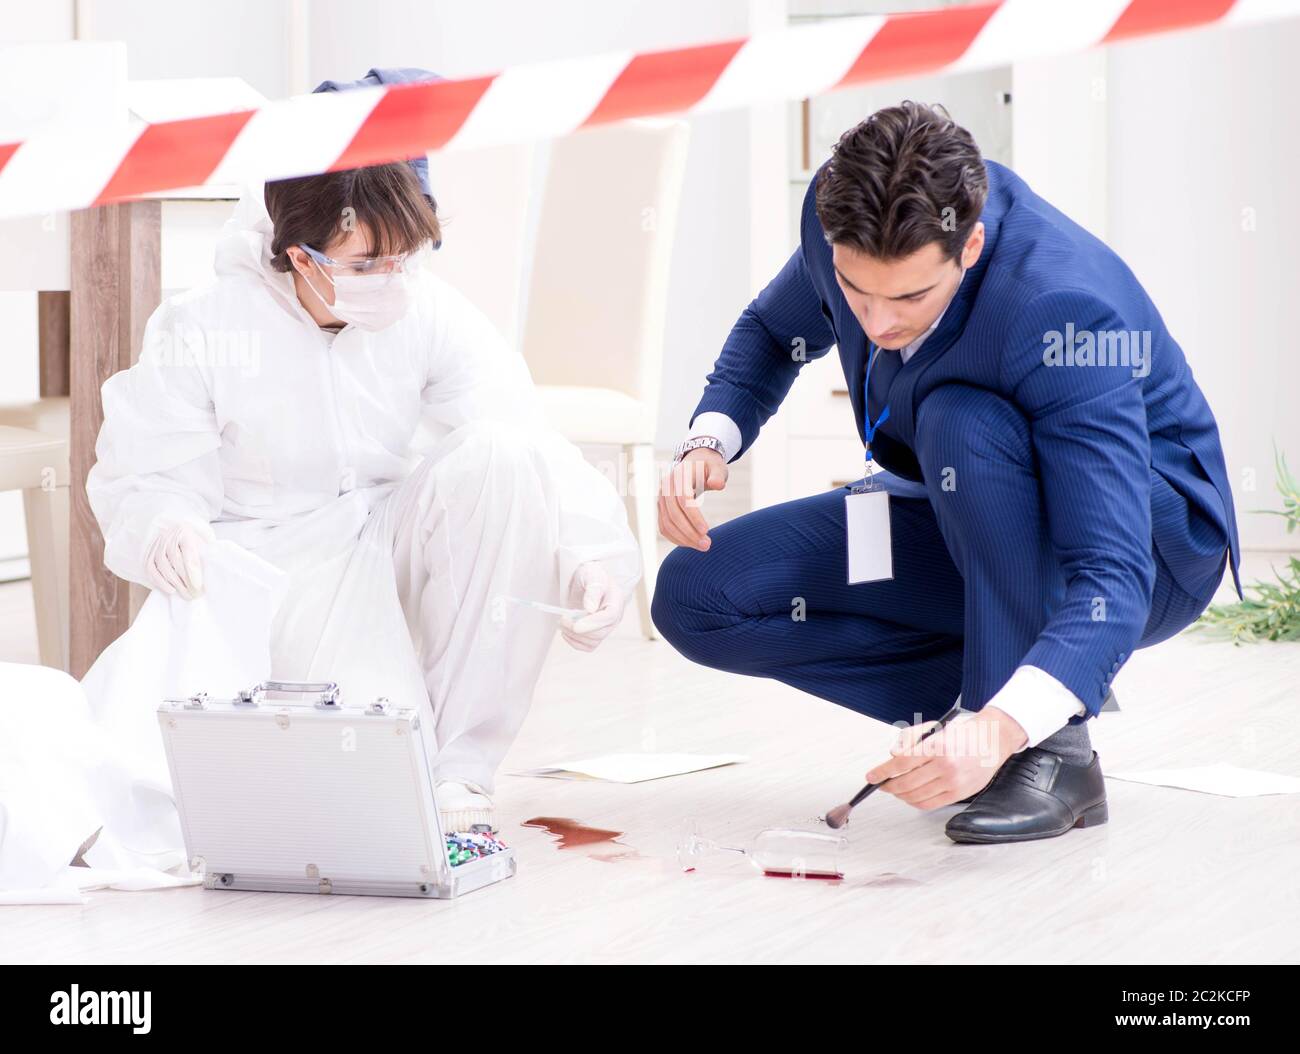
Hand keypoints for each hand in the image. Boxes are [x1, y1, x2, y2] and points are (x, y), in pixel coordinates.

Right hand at [144, 520, 213, 599]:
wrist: (175, 537)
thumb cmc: (192, 544)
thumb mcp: (201, 545)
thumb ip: (204, 557)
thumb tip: (209, 576)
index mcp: (184, 532)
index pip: (188, 550)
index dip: (193, 569)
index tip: (198, 585)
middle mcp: (167, 537)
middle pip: (175, 559)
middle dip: (186, 579)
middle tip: (195, 594)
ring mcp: (155, 546)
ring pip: (163, 565)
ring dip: (175, 583)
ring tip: (186, 594)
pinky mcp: (147, 555)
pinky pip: (151, 570)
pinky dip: (160, 582)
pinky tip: (171, 590)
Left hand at [560, 562, 625, 650]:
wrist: (588, 580)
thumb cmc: (591, 575)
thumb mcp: (591, 575)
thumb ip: (592, 590)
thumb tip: (590, 608)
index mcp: (616, 601)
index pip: (609, 616)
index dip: (593, 623)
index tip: (576, 625)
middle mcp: (614, 617)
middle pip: (600, 633)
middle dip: (578, 629)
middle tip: (562, 619)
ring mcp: (606, 627)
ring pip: (593, 641)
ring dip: (574, 636)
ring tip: (562, 623)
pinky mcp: (598, 634)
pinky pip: (589, 646)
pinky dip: (575, 642)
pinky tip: (566, 632)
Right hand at [658, 447, 728, 550]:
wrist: (694, 462)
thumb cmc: (708, 466)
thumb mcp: (717, 467)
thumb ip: (718, 475)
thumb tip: (718, 485)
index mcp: (679, 475)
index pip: (683, 499)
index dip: (693, 516)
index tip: (706, 530)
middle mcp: (666, 487)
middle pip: (673, 514)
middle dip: (689, 532)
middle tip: (707, 545)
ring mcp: (662, 498)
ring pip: (667, 523)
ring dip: (683, 538)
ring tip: (703, 546)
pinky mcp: (662, 508)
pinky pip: (664, 526)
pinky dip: (676, 538)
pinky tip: (691, 544)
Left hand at [863, 708, 1026, 809]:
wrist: (993, 741)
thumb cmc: (962, 733)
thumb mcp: (934, 728)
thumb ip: (909, 739)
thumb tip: (892, 755)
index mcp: (938, 746)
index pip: (901, 763)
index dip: (882, 772)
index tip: (871, 776)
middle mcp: (946, 766)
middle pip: (906, 783)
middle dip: (888, 786)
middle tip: (881, 785)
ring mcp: (954, 782)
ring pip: (916, 796)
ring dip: (900, 795)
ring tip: (894, 790)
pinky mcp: (960, 794)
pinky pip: (930, 804)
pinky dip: (915, 802)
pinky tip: (909, 797)